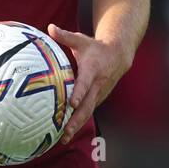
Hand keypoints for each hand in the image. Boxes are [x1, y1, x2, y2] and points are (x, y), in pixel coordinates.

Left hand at [47, 25, 129, 143]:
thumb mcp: (81, 40)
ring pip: (88, 113)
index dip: (79, 93)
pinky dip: (78, 124)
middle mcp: (97, 85)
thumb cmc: (95, 47)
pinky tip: (66, 134)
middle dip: (76, 120)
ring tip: (63, 139)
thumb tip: (50, 27)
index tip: (72, 104)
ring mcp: (99, 94)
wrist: (118, 56)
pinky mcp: (98, 100)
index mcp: (92, 70)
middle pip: (87, 105)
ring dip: (76, 127)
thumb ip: (65, 36)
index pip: (85, 83)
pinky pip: (88, 113)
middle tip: (65, 132)